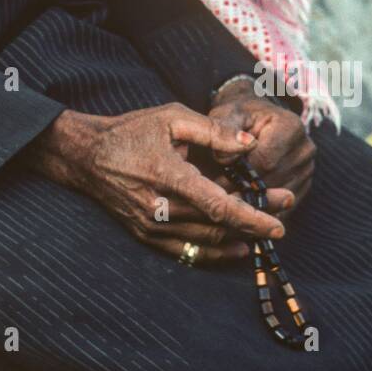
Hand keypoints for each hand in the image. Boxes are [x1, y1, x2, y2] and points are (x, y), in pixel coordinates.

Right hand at [24, 102, 290, 264]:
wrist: (86, 155)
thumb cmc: (131, 131)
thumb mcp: (171, 117)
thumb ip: (212, 131)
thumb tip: (249, 146)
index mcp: (168, 177)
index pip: (219, 206)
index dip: (252, 216)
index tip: (280, 218)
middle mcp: (161, 209)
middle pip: (218, 226)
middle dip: (255, 220)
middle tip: (285, 206)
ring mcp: (152, 227)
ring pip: (206, 243)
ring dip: (239, 238)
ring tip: (267, 227)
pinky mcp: (146, 236)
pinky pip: (187, 252)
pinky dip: (215, 253)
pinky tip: (237, 248)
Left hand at [209, 79, 315, 207]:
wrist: (254, 117)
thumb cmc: (238, 114)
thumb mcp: (228, 114)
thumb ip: (224, 132)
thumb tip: (227, 159)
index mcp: (290, 127)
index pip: (265, 161)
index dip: (240, 175)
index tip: (216, 184)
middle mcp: (305, 148)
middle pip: (273, 181)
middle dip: (245, 190)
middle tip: (220, 198)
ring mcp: (308, 168)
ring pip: (280, 196)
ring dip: (254, 201)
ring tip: (230, 201)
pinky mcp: (305, 184)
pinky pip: (285, 204)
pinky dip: (265, 207)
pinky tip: (245, 206)